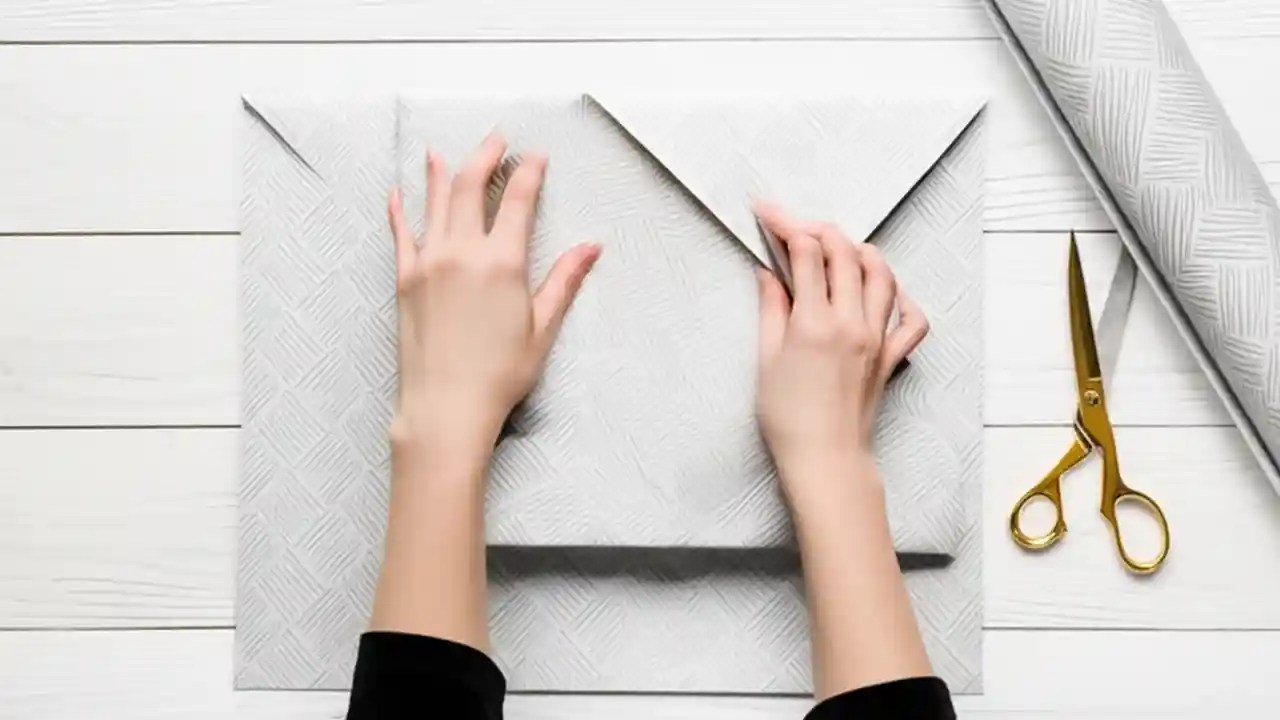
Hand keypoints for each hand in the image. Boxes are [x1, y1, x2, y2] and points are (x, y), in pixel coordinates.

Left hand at [387, 132, 601, 455]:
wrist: (446, 407)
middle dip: (485, 155)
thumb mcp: (542, 328)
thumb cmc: (500, 375)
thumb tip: (590, 248)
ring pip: (433, 201)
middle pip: (470, 186)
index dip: (529, 172)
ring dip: (440, 171)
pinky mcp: (405, 280)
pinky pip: (401, 234)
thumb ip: (564, 281)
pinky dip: (400, 210)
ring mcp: (428, 262)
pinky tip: (398, 194)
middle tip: (497, 139)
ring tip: (441, 151)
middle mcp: (462, 252)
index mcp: (502, 262)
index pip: (518, 200)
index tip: (536, 156)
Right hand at [754, 203, 928, 506]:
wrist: (825, 459)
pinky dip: (903, 298)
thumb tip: (768, 273)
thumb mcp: (767, 359)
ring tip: (838, 248)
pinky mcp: (891, 357)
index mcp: (814, 322)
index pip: (805, 252)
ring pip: (881, 274)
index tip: (767, 213)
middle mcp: (851, 322)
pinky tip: (885, 292)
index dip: (785, 224)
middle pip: (844, 252)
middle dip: (818, 228)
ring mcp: (877, 338)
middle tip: (795, 226)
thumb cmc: (789, 419)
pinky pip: (911, 319)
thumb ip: (771, 309)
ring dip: (860, 251)